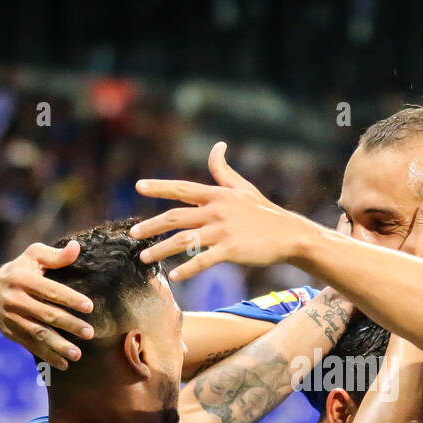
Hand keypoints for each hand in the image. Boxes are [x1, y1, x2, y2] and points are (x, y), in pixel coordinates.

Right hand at [0, 241, 91, 368]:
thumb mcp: (35, 256)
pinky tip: (64, 364)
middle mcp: (12, 299)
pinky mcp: (9, 331)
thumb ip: (56, 255)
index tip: (90, 307)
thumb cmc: (23, 268)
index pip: (50, 290)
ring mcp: (9, 317)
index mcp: (20, 278)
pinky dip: (47, 356)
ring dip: (58, 346)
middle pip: (46, 314)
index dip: (70, 299)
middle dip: (69, 325)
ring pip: (37, 333)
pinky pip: (30, 345)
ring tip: (78, 354)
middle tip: (90, 333)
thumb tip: (77, 247)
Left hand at [132, 142, 317, 279]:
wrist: (289, 235)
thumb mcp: (243, 187)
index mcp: (217, 195)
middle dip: (152, 226)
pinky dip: (188, 269)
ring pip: (184, 240)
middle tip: (133, 234)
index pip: (183, 189)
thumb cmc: (264, 212)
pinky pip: (204, 260)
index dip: (160, 187)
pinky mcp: (231, 250)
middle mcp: (217, 211)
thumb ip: (223, 169)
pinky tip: (175, 276)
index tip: (139, 186)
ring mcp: (223, 231)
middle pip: (176, 217)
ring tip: (144, 257)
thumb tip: (217, 145)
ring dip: (161, 249)